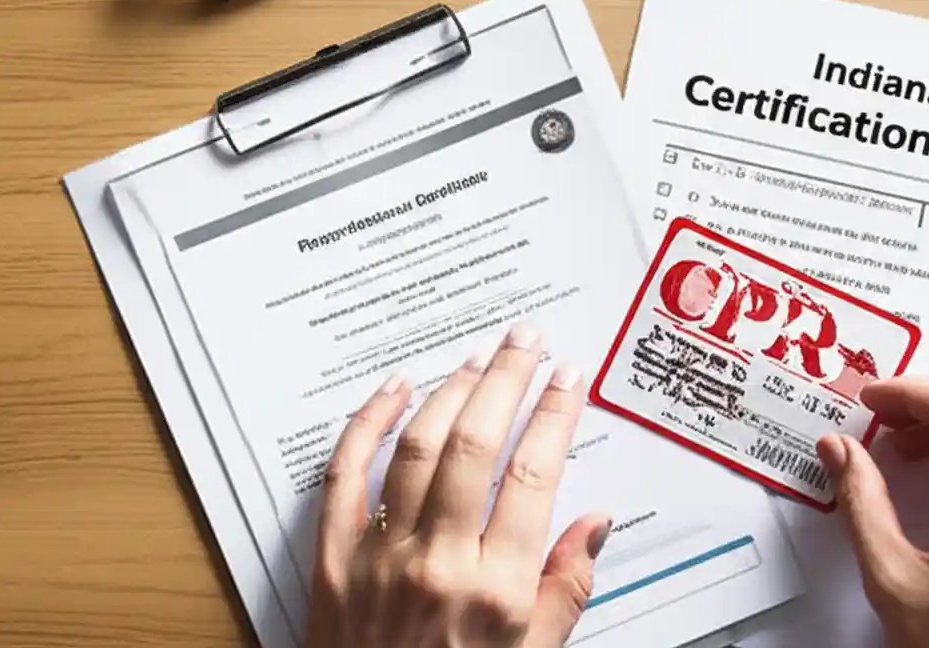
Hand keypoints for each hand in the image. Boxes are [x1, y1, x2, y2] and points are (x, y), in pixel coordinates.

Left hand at [306, 323, 611, 647]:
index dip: (555, 414)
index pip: (534, 475)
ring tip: (478, 356)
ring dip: (451, 389)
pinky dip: (367, 422)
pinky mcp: (332, 558)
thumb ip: (568, 588)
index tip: (569, 377)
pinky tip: (394, 387)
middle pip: (476, 444)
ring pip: (416, 446)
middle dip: (507, 378)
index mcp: (497, 589)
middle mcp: (439, 563)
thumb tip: (596, 523)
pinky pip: (345, 474)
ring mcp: (380, 556)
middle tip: (526, 338)